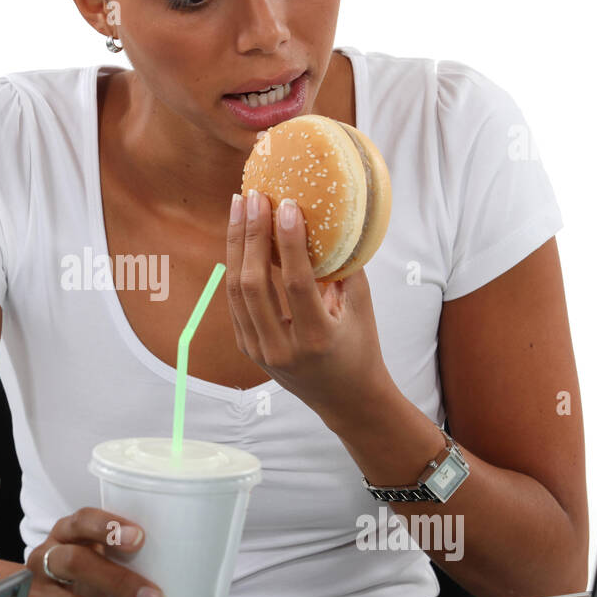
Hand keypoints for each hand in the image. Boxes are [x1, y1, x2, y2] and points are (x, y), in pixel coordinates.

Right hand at [0, 508, 165, 596]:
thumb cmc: (65, 582)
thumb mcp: (85, 563)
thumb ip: (115, 562)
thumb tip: (174, 574)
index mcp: (61, 537)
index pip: (80, 522)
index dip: (107, 527)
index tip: (140, 538)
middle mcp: (42, 561)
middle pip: (75, 563)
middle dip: (119, 581)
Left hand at [225, 189, 391, 428]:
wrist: (345, 400)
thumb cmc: (361, 350)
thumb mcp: (362, 309)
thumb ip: (346, 268)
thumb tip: (333, 220)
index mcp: (316, 339)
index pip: (296, 283)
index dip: (288, 242)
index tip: (286, 205)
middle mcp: (281, 348)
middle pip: (253, 284)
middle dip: (250, 235)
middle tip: (253, 196)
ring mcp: (259, 351)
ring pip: (236, 290)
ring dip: (236, 244)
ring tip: (240, 206)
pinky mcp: (247, 348)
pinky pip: (234, 301)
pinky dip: (236, 266)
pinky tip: (239, 237)